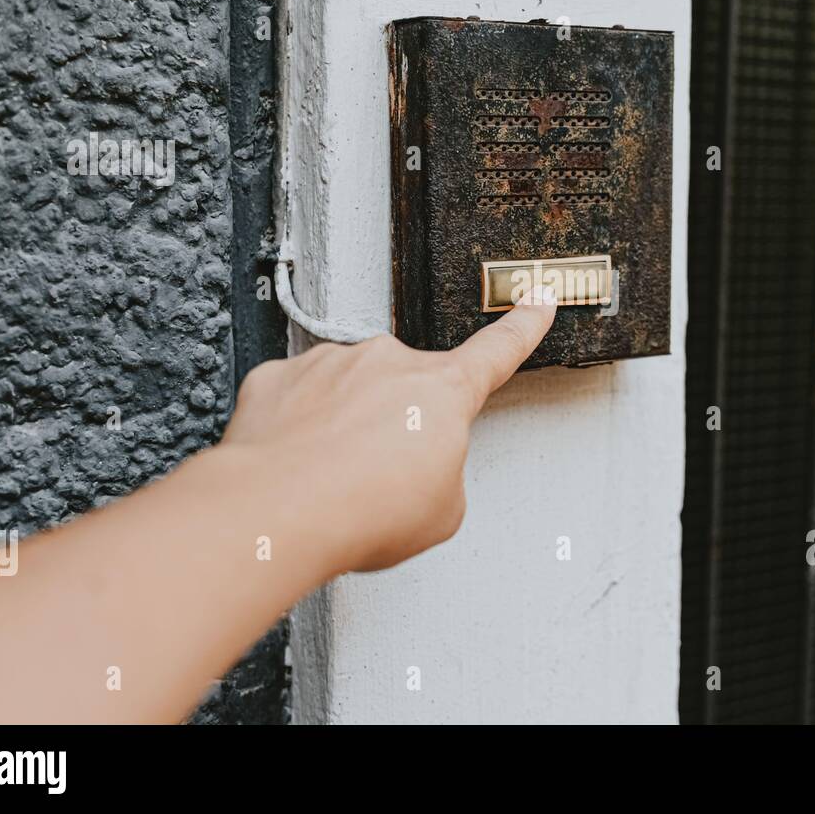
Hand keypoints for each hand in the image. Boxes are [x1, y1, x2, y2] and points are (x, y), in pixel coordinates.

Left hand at [220, 286, 557, 572]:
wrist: (281, 510)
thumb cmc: (363, 510)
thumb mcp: (442, 511)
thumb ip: (440, 475)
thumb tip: (415, 472)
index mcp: (443, 392)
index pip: (497, 352)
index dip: (522, 328)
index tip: (534, 302)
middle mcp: (389, 363)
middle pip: (406, 392)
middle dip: (397, 429)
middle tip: (379, 479)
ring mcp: (331, 364)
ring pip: (348, 395)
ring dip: (345, 430)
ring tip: (333, 480)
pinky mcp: (279, 377)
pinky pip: (297, 400)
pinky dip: (296, 430)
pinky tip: (294, 465)